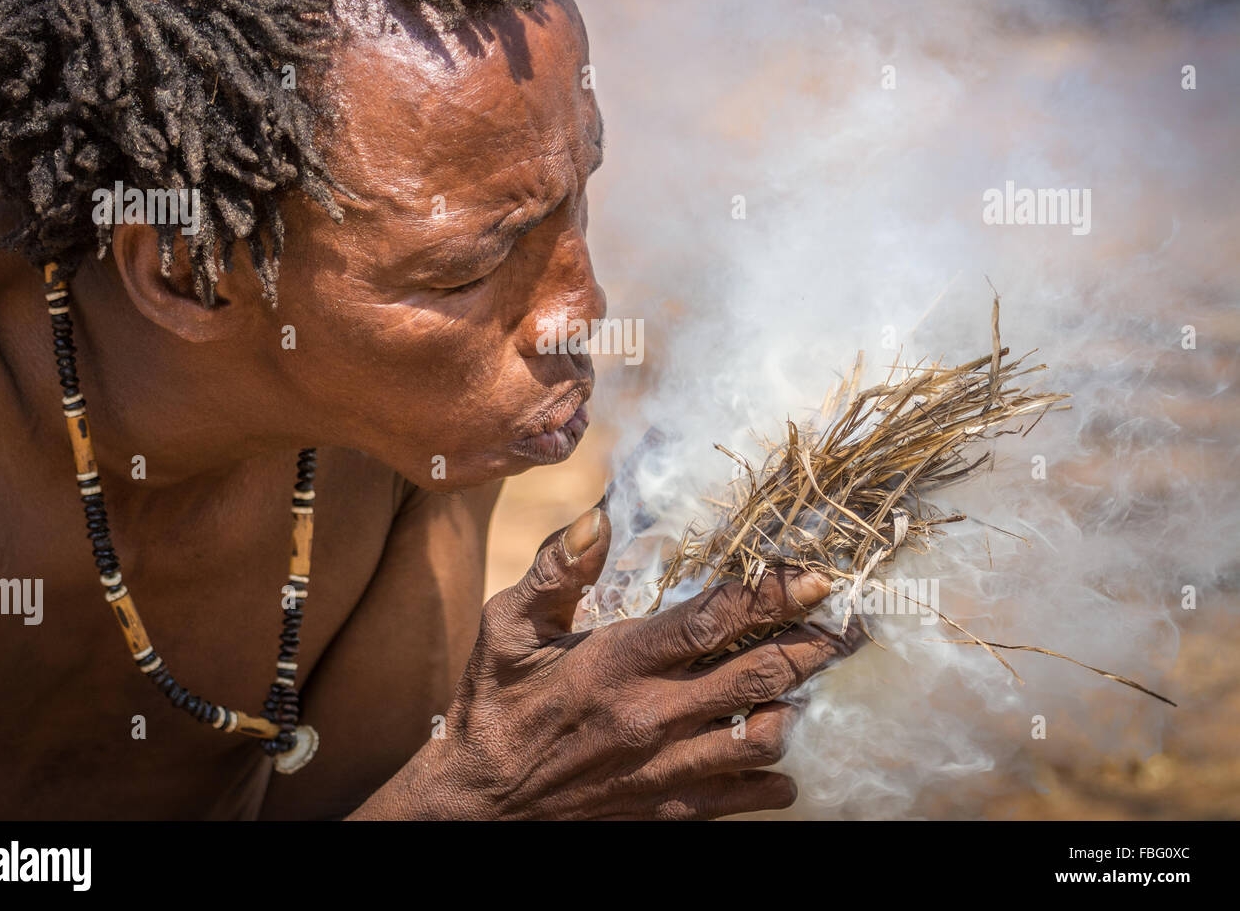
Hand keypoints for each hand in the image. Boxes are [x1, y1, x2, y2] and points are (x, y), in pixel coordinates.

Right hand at [359, 501, 859, 819]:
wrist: (476, 803)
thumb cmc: (494, 703)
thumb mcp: (508, 626)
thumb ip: (556, 569)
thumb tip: (600, 515)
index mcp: (617, 663)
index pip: (712, 622)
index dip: (771, 596)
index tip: (814, 576)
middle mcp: (651, 717)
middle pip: (758, 677)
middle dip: (811, 646)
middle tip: (847, 625)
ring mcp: (664, 768)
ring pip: (763, 739)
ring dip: (795, 708)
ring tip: (809, 683)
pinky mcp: (667, 808)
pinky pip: (742, 796)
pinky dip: (773, 779)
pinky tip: (778, 756)